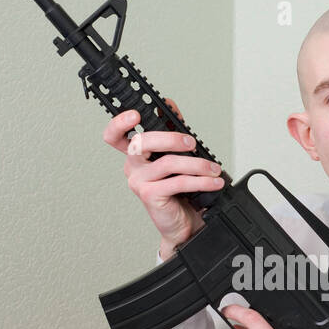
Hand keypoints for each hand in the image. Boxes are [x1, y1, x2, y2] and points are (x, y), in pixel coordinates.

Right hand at [101, 99, 224, 259]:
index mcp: (136, 155)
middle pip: (141, 142)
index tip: (135, 115)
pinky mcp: (149, 195)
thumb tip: (169, 105)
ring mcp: (139, 182)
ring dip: (197, 164)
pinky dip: (200, 181)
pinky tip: (212, 182)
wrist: (185, 224)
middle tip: (192, 142)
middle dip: (170, 138)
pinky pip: (177, 182)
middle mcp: (133, 167)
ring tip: (213, 169)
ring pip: (167, 163)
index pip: (115, 136)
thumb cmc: (180, 191)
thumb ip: (172, 130)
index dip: (119, 123)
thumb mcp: (178, 157)